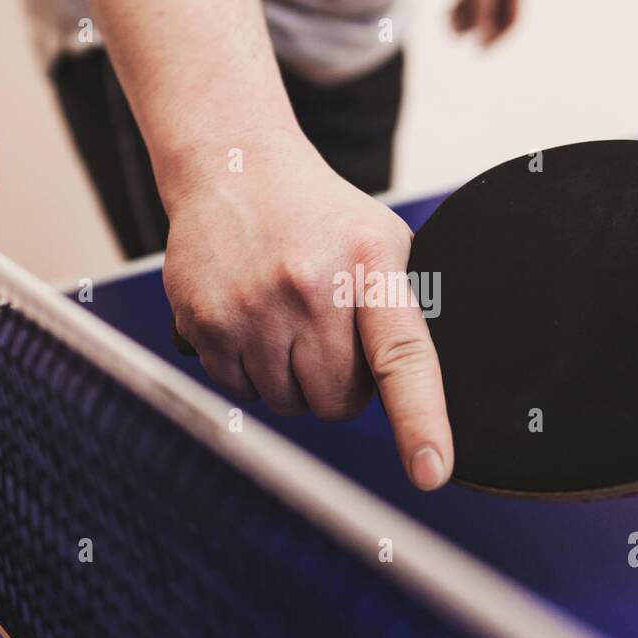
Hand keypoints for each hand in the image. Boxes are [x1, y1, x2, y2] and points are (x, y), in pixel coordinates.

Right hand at [157, 129, 453, 490]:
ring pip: (287, 404)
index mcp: (368, 267)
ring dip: (291, 379)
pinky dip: (249, 372)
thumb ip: (404, 309)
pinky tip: (252, 321)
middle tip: (328, 335)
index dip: (421, 420)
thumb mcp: (382, 242)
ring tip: (286, 319)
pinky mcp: (205, 322)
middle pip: (336, 402)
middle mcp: (308, 289)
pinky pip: (239, 391)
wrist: (234, 167)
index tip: (432, 470)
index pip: (403, 355)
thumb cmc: (317, 214)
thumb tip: (428, 391)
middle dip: (337, 386)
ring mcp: (251, 308)